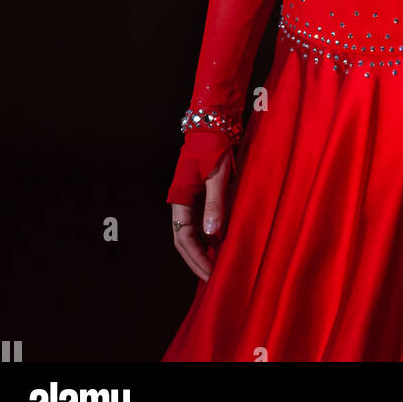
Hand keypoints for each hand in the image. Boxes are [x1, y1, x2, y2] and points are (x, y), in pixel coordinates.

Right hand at [170, 149, 232, 281]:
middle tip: (214, 278)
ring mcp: (190, 199)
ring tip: (219, 266)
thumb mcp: (217, 176)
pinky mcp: (201, 195)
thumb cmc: (213, 146)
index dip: (197, 258)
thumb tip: (212, 235)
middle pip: (185, 240)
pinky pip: (202, 222)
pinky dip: (210, 236)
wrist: (213, 123)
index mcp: (180, 199)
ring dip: (203, 250)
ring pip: (193, 233)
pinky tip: (222, 244)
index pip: (184, 239)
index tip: (211, 273)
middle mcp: (182, 202)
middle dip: (198, 260)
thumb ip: (214, 204)